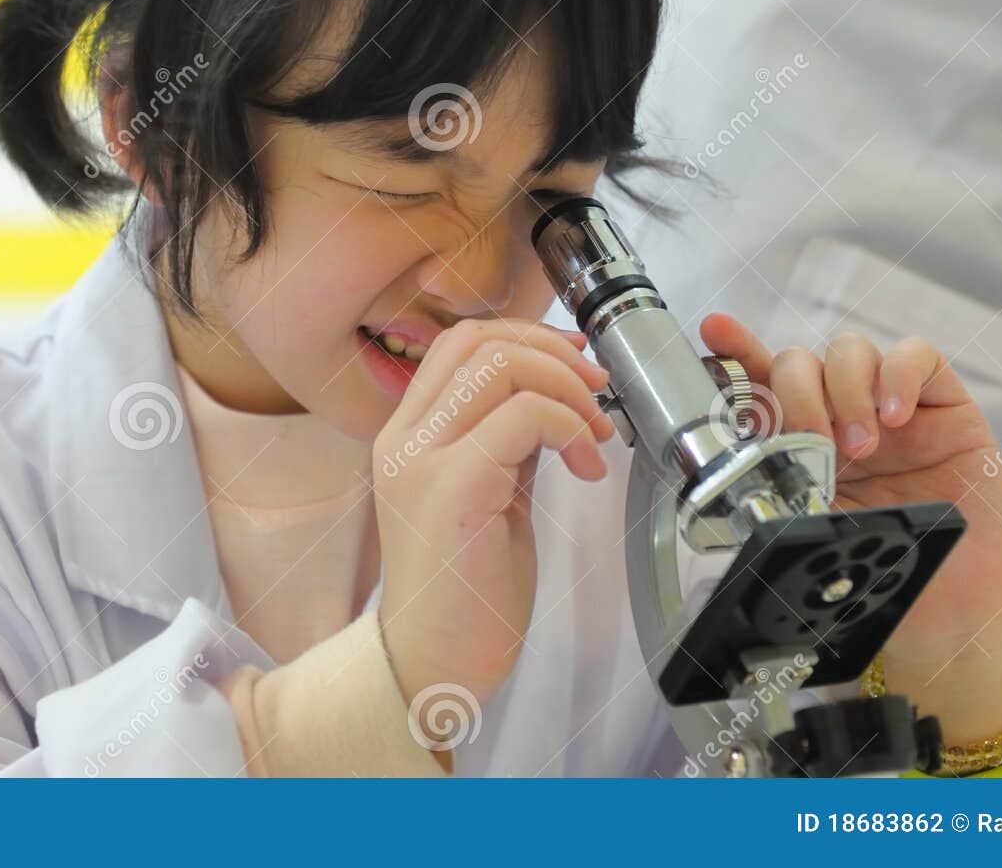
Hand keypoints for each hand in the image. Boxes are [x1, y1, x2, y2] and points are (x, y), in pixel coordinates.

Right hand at [372, 318, 615, 718]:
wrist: (431, 664)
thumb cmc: (463, 595)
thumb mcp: (487, 496)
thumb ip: (504, 444)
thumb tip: (551, 404)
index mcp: (408, 436)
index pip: (459, 344)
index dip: (526, 337)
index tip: (575, 365)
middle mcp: (405, 438)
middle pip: (477, 340)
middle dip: (552, 351)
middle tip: (596, 392)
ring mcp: (423, 459)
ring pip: (500, 366)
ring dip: (567, 388)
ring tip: (595, 435)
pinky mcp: (454, 487)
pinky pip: (523, 418)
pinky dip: (570, 427)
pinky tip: (585, 467)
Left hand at [701, 313, 1001, 742]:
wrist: (948, 611)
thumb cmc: (878, 572)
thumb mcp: (810, 530)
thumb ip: (778, 498)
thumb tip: (734, 486)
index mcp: (796, 443)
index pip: (760, 383)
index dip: (736, 351)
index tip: (714, 331)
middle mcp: (837, 415)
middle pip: (800, 361)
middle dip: (798, 394)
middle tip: (814, 443)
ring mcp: (888, 407)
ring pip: (851, 350)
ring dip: (845, 391)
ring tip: (861, 446)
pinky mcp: (944, 406)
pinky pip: (918, 357)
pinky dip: (898, 376)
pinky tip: (896, 417)